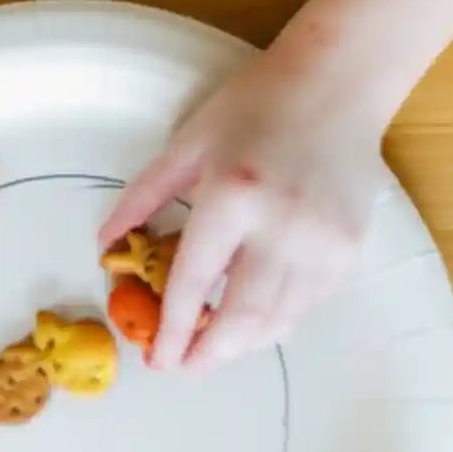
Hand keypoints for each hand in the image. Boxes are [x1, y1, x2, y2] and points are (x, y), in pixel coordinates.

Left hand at [99, 52, 396, 373]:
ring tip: (213, 348)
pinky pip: (306, 306)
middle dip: (209, 355)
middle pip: (241, 320)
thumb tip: (105, 246)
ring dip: (241, 346)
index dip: (173, 331)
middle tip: (184, 367)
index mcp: (231, 197)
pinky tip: (253, 323)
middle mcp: (281, 228)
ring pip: (277, 323)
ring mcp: (321, 244)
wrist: (337, 84)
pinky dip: (276, 323)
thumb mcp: (186, 144)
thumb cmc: (254, 106)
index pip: (194, 284)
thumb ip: (142, 198)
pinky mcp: (348, 251)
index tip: (158, 360)